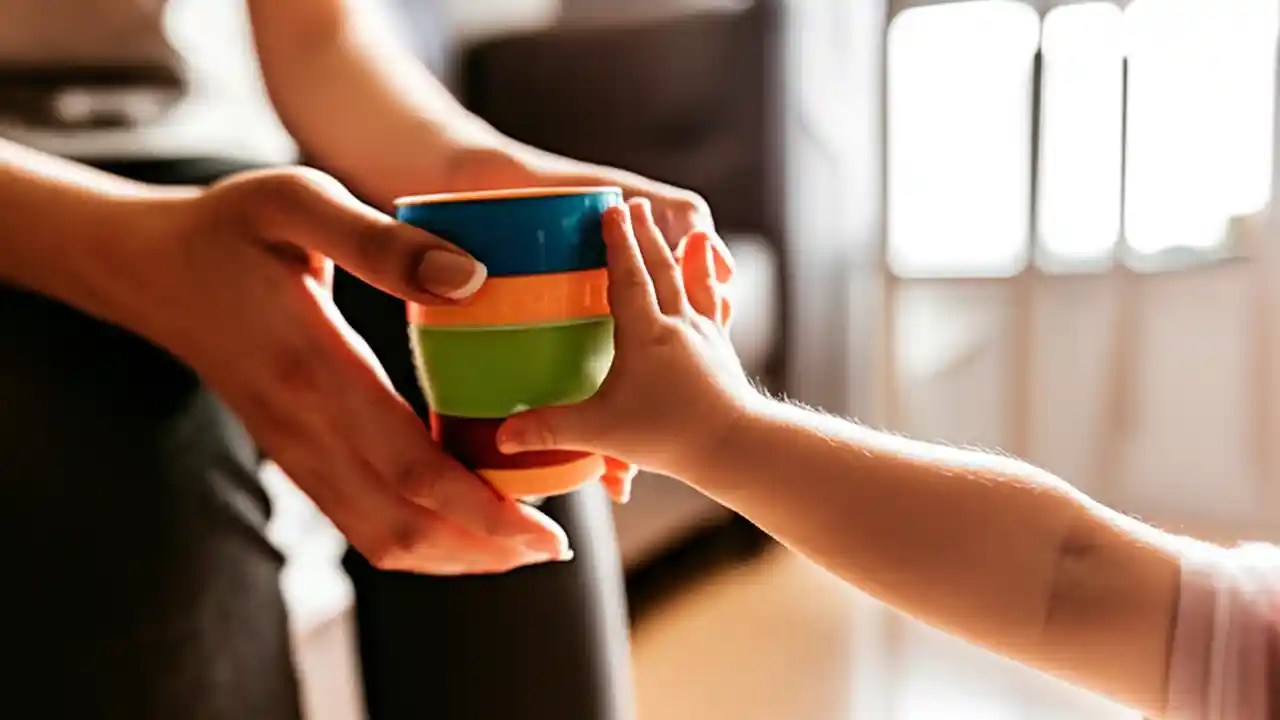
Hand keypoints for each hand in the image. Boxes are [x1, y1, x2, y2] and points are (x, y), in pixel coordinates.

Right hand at [95, 167, 569, 573]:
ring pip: (380, 534)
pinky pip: (359, 519)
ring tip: (520, 546)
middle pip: (403, 524)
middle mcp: (303, 427)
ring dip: (454, 554)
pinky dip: (418, 535)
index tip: (548, 527)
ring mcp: (294, 448)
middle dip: (484, 548)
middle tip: (554, 546)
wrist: (148, 268)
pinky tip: (462, 520)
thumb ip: (381, 241)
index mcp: (314, 369)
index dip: (484, 508)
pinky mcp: (293, 452)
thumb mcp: (298, 201)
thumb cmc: (228, 226)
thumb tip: (472, 279)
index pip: (410, 467)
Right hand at [496, 199, 755, 478]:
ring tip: (691, 232)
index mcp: (645, 334)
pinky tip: (721, 286)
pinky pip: (716, 310)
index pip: (629, 276)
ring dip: (685, 255)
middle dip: (647, 235)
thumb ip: (550, 429)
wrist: (735, 446)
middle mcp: (678, 325)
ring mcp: (705, 335)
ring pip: (692, 284)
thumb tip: (502, 436)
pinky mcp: (722, 352)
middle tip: (636, 205)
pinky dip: (715, 290)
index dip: (618, 242)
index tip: (612, 210)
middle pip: (661, 269)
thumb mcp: (601, 432)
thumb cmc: (668, 436)